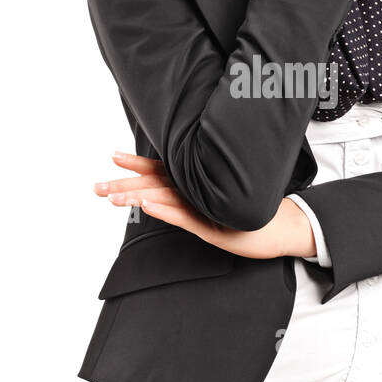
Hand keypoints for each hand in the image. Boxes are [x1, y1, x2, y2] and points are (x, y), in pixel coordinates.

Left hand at [94, 152, 315, 259]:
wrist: (285, 225)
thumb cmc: (252, 214)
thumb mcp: (218, 204)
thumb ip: (197, 195)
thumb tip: (176, 192)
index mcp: (198, 184)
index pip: (162, 171)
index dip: (137, 163)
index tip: (113, 155)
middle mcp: (198, 190)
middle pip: (155, 183)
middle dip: (123, 183)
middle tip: (96, 187)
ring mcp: (204, 206)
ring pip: (164, 197)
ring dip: (137, 195)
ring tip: (112, 196)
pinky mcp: (213, 224)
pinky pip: (185, 216)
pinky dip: (165, 210)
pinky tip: (146, 205)